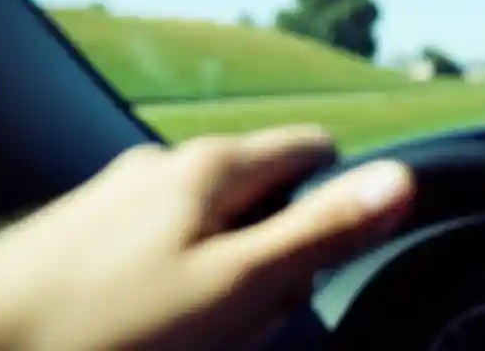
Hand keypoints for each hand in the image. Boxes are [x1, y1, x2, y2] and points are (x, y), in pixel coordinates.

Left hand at [0, 126, 413, 350]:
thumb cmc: (103, 328)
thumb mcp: (236, 286)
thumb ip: (322, 231)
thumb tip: (400, 180)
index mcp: (215, 166)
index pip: (317, 152)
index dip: (332, 209)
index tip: (305, 269)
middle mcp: (169, 164)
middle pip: (264, 201)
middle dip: (268, 263)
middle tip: (233, 322)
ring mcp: (121, 197)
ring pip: (211, 235)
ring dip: (217, 286)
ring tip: (180, 339)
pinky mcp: (84, 234)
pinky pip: (160, 256)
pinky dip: (169, 294)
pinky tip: (141, 333)